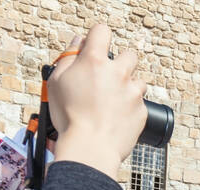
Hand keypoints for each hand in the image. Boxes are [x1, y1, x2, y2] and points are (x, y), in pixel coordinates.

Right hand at [47, 25, 147, 178]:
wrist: (91, 147)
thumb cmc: (70, 116)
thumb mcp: (56, 82)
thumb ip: (69, 58)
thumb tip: (80, 43)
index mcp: (95, 61)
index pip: (102, 31)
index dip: (98, 37)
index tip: (95, 47)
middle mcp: (118, 72)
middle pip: (129, 55)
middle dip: (120, 63)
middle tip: (107, 78)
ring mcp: (133, 92)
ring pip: (138, 81)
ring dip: (128, 87)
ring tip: (112, 102)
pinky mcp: (143, 110)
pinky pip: (140, 103)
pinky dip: (131, 108)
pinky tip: (117, 117)